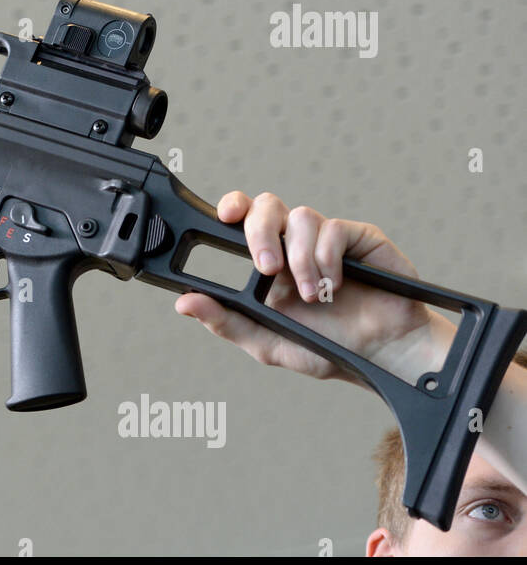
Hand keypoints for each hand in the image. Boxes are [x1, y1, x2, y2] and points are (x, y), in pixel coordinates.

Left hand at [174, 191, 452, 385]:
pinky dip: (328, 258)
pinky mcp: (359, 238)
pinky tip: (336, 284)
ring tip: (314, 297)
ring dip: (301, 260)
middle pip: (267, 206)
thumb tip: (183, 302)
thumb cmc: (327, 348)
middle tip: (267, 269)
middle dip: (260, 233)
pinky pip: (334, 230)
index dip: (232, 206)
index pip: (244, 219)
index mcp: (268, 262)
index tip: (226, 215)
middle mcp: (294, 245)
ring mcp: (326, 239)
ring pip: (300, 217)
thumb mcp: (266, 341)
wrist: (381, 357)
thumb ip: (225, 321)